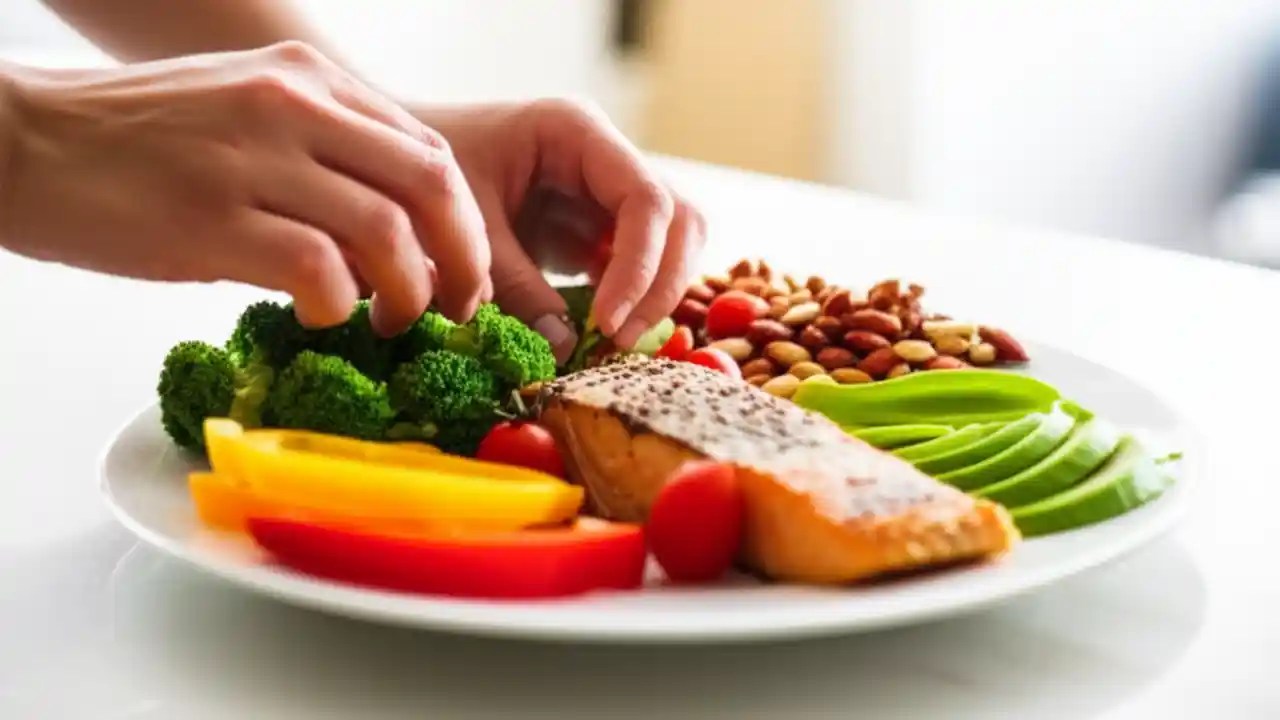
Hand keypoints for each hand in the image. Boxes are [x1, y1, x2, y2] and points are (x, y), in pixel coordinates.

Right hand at [0, 41, 490, 334]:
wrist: (25, 140)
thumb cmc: (138, 139)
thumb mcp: (246, 111)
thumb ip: (322, 149)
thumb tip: (393, 229)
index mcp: (309, 80)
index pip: (430, 152)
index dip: (464, 225)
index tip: (461, 273)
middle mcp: (293, 106)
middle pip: (432, 187)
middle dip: (462, 262)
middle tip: (453, 310)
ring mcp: (253, 158)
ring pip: (388, 233)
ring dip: (408, 293)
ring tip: (387, 322)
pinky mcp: (210, 217)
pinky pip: (318, 270)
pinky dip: (337, 304)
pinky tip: (321, 315)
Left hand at [416, 99, 706, 358]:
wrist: (391, 164)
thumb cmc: (419, 176)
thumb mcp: (464, 229)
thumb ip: (514, 286)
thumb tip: (563, 349)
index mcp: (576, 132)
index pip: (646, 198)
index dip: (640, 265)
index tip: (607, 323)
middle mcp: (605, 158)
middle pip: (680, 220)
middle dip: (660, 285)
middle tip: (618, 341)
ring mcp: (606, 193)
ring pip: (674, 244)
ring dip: (654, 296)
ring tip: (611, 343)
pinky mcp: (595, 229)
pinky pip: (639, 265)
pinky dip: (631, 302)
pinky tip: (598, 335)